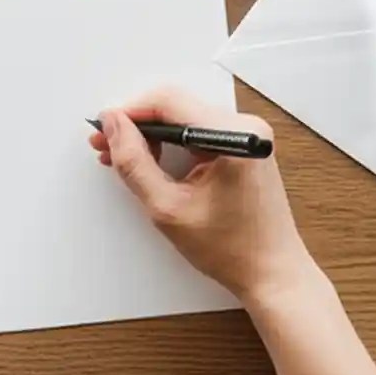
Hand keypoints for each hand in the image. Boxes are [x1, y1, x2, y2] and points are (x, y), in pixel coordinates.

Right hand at [89, 88, 315, 304]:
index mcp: (234, 136)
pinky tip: (150, 161)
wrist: (272, 272)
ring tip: (123, 158)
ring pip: (183, 118)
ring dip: (151, 136)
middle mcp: (245, 126)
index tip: (103, 130)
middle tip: (106, 147)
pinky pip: (197, 131)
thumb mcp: (168, 209)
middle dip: (136, 126)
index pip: (168, 102)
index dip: (128, 114)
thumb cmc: (234, 249)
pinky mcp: (243, 146)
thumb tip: (114, 127)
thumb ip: (135, 163)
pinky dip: (170, 144)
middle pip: (175, 106)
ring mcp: (246, 135)